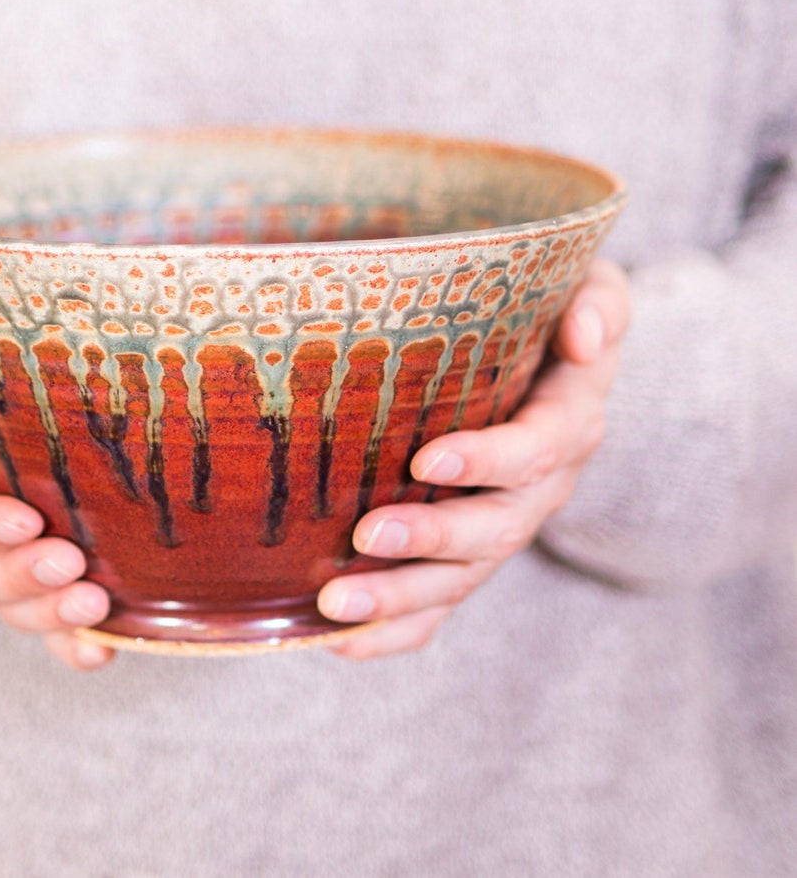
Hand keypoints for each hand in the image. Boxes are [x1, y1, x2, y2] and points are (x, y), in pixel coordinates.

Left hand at [317, 257, 631, 659]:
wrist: (555, 361)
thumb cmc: (554, 311)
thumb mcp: (594, 289)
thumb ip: (598, 304)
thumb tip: (582, 335)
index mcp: (568, 422)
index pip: (537, 449)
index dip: (488, 460)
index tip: (428, 459)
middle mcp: (540, 488)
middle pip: (495, 529)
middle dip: (432, 539)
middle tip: (366, 536)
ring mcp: (504, 528)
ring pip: (461, 579)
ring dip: (399, 598)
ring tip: (333, 608)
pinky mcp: (468, 554)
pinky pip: (439, 606)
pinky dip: (395, 630)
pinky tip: (337, 643)